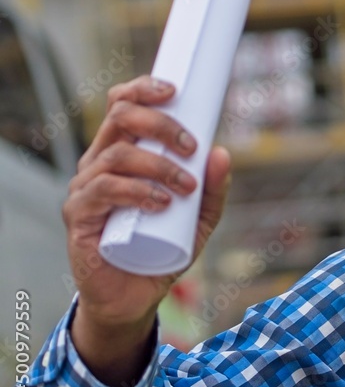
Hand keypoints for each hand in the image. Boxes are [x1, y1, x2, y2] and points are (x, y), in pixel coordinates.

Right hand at [63, 76, 230, 381]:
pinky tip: (161, 202)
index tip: (174, 91)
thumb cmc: (163, 249)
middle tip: (191, 146)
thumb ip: (213, 190)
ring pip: (116, 155)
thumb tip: (223, 152)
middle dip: (160, 124)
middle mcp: (99, 163)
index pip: (122, 106)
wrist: (134, 297)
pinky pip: (103, 190)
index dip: (143, 90)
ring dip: (158, 164)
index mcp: (123, 153)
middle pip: (120, 119)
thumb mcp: (199, 220)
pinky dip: (137, 191)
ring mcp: (86, 189)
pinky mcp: (78, 216)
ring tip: (185, 186)